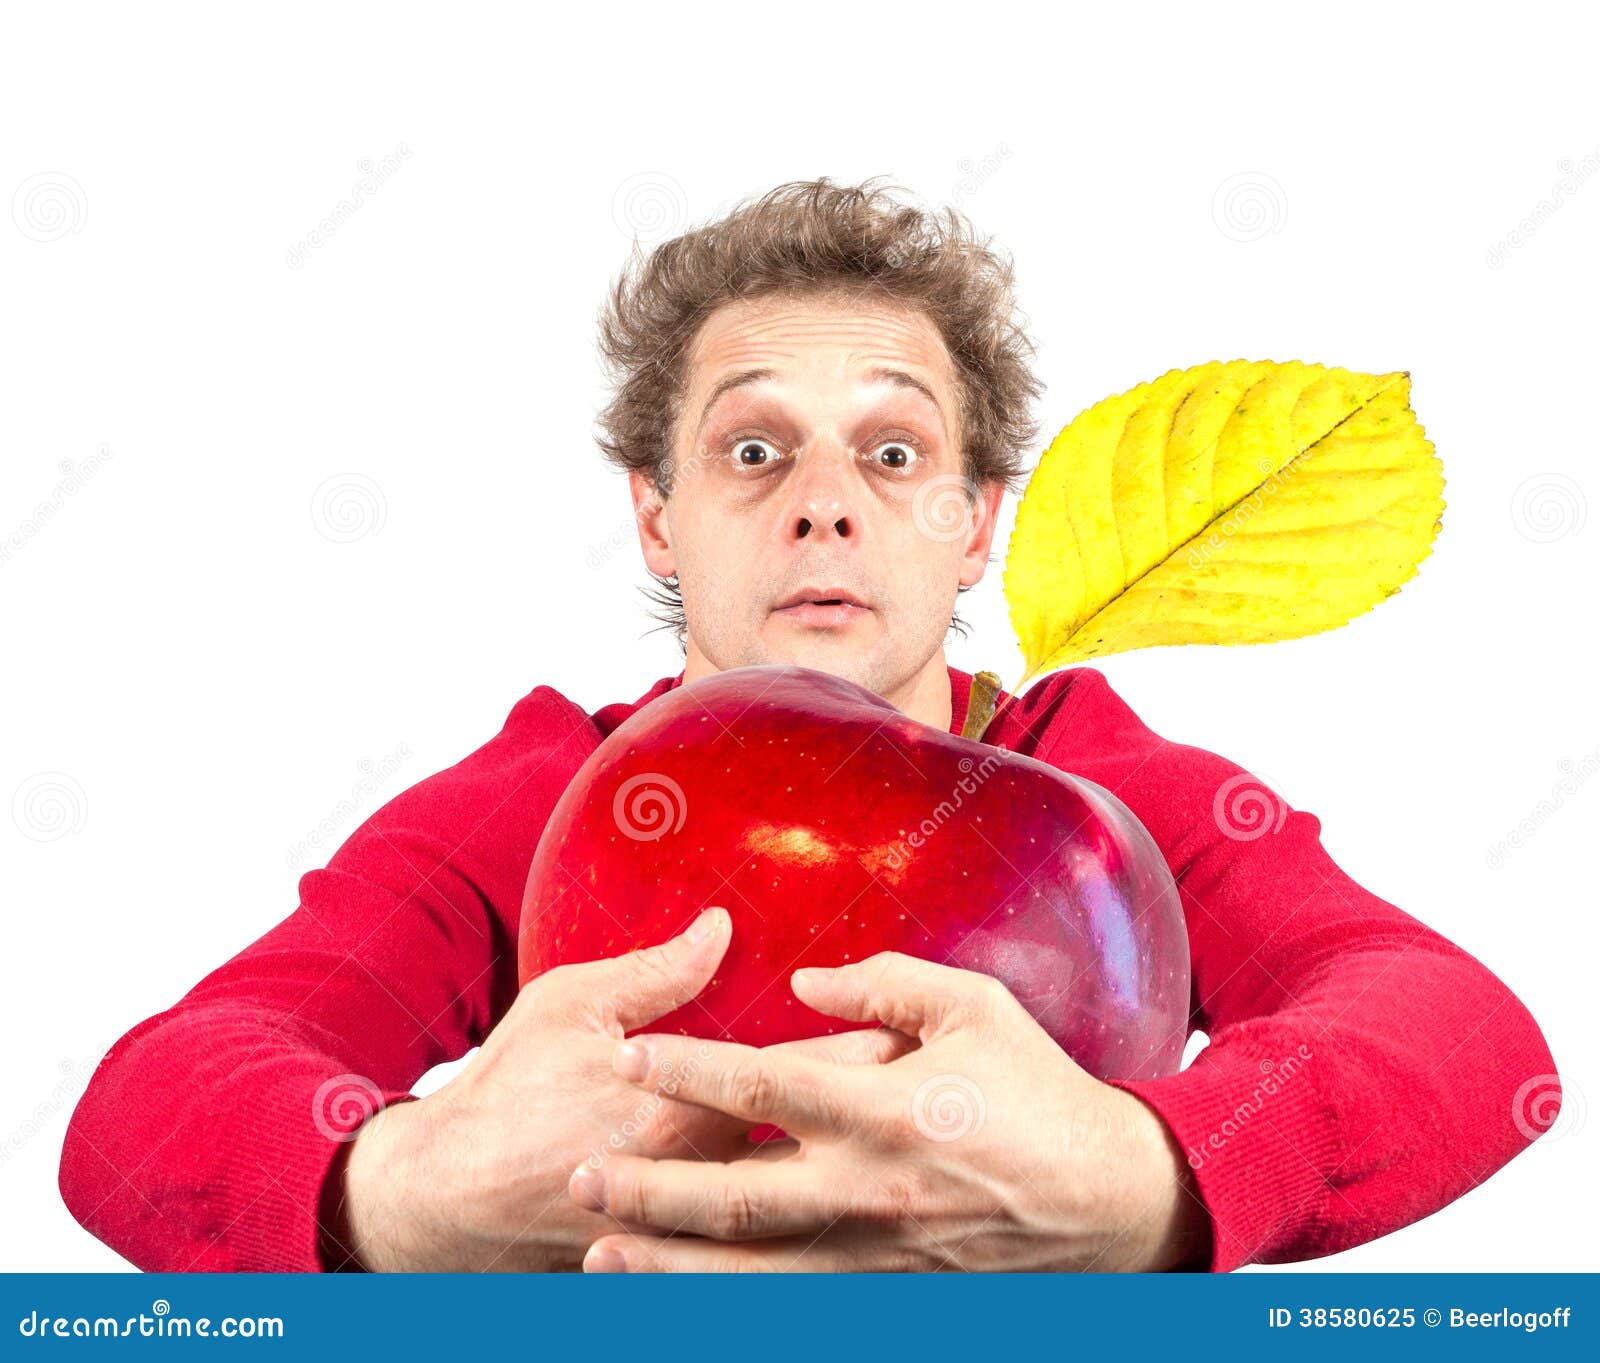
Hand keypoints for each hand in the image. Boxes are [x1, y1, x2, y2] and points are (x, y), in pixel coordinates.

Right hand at [329, 907, 903, 1270]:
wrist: (450, 1198)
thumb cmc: (509, 1090)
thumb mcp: (574, 1005)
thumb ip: (655, 973)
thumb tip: (719, 929)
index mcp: (684, 1106)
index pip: (795, 1075)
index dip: (857, 1051)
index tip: (914, 1035)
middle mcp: (702, 1172)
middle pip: (817, 1146)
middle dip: (880, 1119)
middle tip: (947, 1097)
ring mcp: (691, 1225)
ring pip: (802, 1208)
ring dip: (859, 1179)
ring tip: (924, 1160)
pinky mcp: (678, 1259)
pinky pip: (763, 1257)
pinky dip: (812, 1239)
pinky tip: (857, 1227)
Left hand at [569, 951, 1210, 1271]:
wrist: (1107, 1198)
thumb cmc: (1039, 1090)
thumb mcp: (975, 1008)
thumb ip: (887, 983)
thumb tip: (807, 980)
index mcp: (884, 1105)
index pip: (760, 1086)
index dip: (685, 1070)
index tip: (625, 1055)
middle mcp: (868, 1188)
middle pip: (731, 1198)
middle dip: (646, 1192)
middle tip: (579, 1178)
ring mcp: (875, 1251)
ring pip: (750, 1271)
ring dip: (669, 1268)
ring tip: (600, 1257)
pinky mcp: (889, 1289)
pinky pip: (796, 1302)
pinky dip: (735, 1304)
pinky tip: (685, 1299)